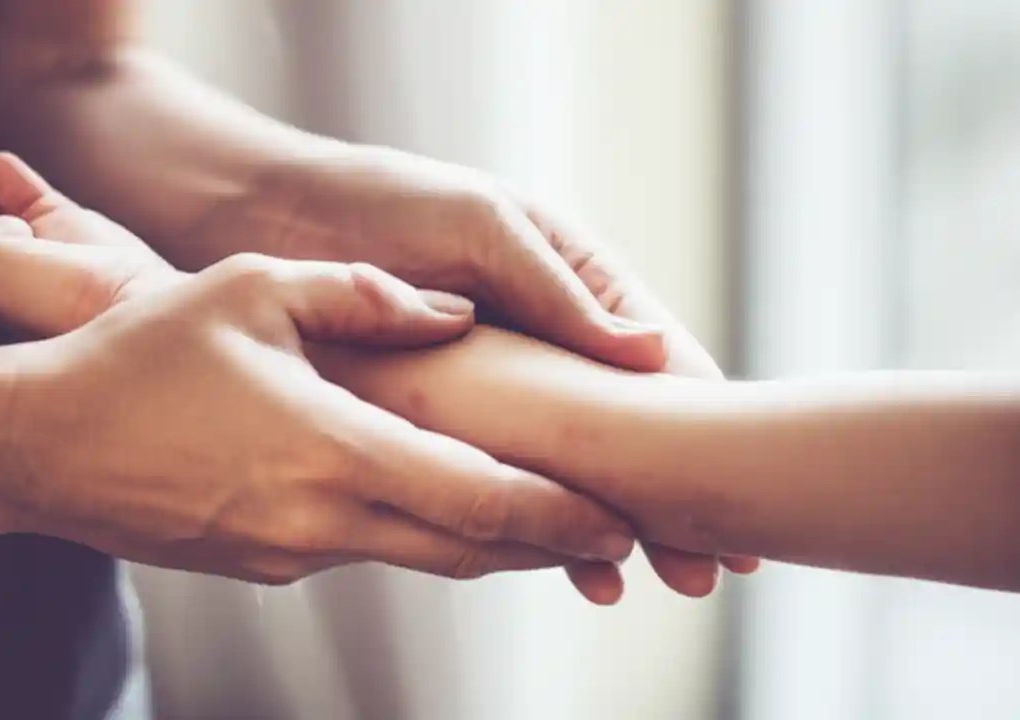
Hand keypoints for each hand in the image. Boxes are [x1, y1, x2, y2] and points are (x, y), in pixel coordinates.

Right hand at [0, 156, 634, 596]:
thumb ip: (364, 299)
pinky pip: (364, 551)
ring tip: (551, 528)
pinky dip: (419, 537)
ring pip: (420, 556)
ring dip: (489, 545)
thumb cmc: (140, 354)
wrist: (37, 444)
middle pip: (468, 548)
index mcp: (333, 450)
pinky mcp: (263, 564)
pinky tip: (438, 509)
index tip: (619, 519)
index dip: (559, 517)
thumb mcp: (252, 292)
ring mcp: (293, 553)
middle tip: (616, 537)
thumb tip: (454, 313)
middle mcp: (323, 520)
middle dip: (548, 545)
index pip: (479, 501)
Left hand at [215, 146, 756, 595]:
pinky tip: (550, 565)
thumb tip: (649, 355)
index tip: (737, 493)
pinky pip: (509, 471)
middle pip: (627, 427)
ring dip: (603, 521)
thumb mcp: (484, 230)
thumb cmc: (388, 203)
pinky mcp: (454, 416)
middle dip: (665, 500)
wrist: (282, 220)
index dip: (700, 425)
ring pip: (573, 462)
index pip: (659, 364)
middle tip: (705, 572)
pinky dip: (530, 515)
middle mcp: (553, 339)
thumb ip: (560, 294)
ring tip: (628, 584)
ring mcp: (506, 383)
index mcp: (578, 282)